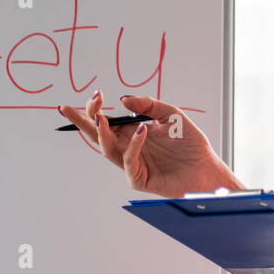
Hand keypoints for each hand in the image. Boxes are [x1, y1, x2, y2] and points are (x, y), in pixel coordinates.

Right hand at [57, 91, 240, 196]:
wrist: (207, 169)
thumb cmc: (190, 144)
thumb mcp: (172, 115)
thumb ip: (149, 105)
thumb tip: (124, 100)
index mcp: (132, 132)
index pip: (106, 120)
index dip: (95, 108)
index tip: (96, 94)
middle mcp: (128, 147)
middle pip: (97, 135)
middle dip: (82, 121)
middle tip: (67, 108)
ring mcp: (132, 164)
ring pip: (107, 150)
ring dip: (102, 133)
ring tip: (101, 117)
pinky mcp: (140, 179)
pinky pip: (129, 163)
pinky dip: (133, 146)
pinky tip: (141, 130)